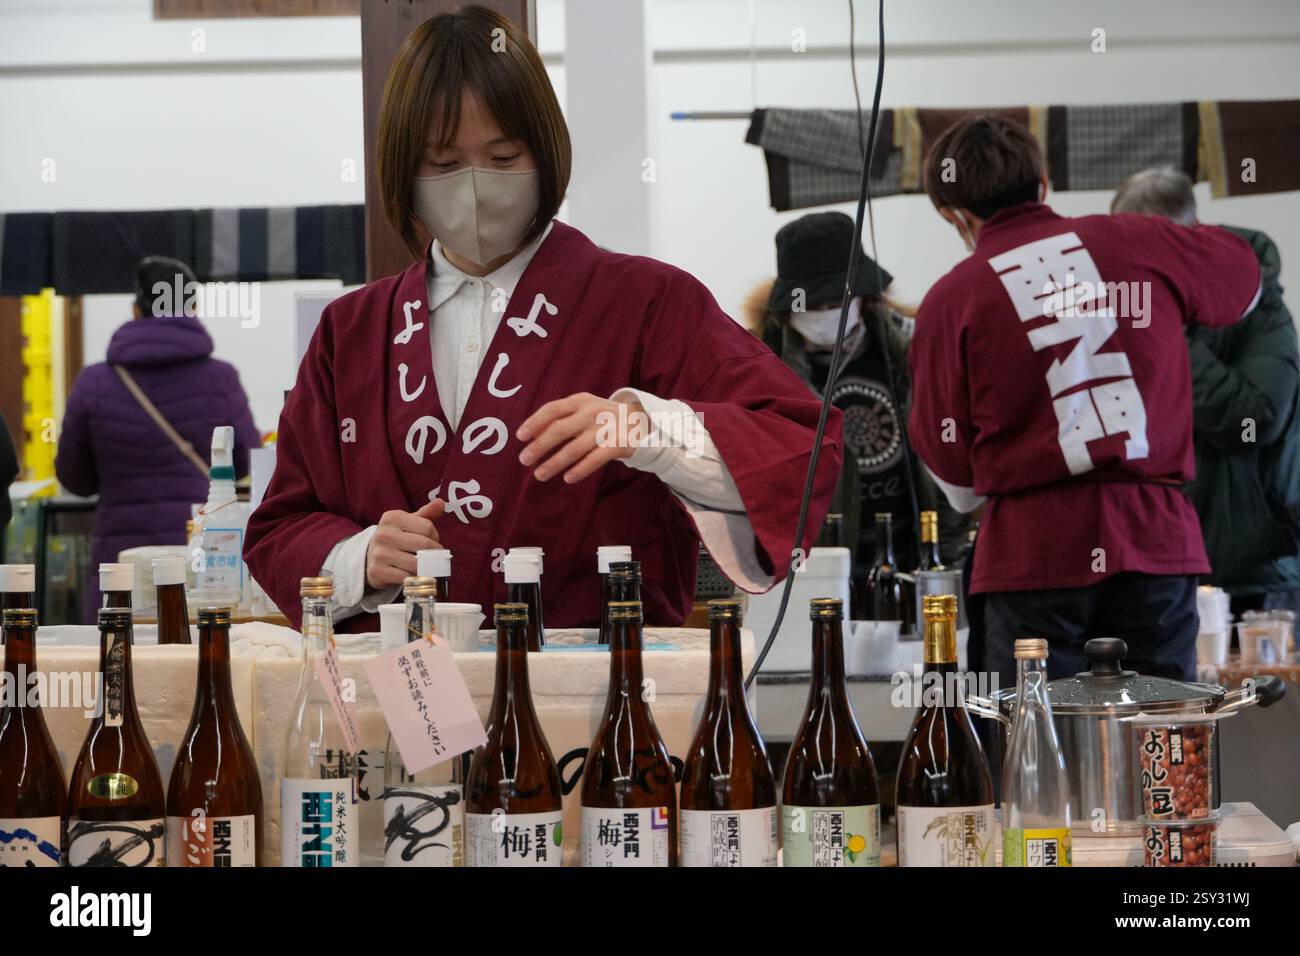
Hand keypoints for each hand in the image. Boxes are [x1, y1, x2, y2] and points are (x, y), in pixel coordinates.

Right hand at [365, 499, 444, 589]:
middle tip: (433, 556)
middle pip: (424, 545)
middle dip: (434, 553)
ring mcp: (379, 553)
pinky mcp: (377, 571)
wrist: (370, 556)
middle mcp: (384, 534)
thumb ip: (426, 514)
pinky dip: (414, 578)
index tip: (432, 541)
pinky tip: (412, 574)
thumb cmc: (397, 537)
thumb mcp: (409, 523)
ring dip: (426, 567)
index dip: (435, 537)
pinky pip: (406, 577)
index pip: (427, 527)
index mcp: (392, 517)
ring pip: (417, 563)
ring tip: (425, 565)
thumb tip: (440, 503)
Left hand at [516, 392, 643, 483]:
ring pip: (574, 449)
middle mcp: (591, 412)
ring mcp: (605, 428)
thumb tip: (531, 434)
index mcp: (580, 400)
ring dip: (554, 463)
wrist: (641, 421)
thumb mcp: (584, 409)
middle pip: (559, 430)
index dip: (534, 423)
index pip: (552, 409)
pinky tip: (567, 478)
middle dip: (539, 446)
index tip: (520, 437)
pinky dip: (579, 470)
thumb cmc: (603, 418)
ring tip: (539, 475)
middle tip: (524, 460)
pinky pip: (594, 460)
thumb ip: (561, 417)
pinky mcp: (617, 444)